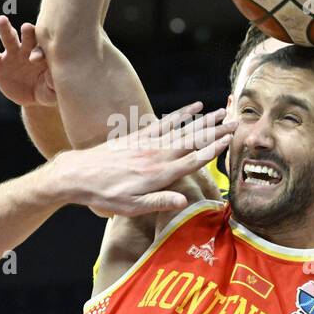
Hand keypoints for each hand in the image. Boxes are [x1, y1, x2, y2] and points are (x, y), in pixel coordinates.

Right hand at [0, 16, 57, 107]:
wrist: (33, 98)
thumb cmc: (47, 91)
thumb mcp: (52, 92)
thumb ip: (53, 85)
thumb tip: (53, 78)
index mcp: (43, 55)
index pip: (41, 49)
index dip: (39, 53)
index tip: (35, 59)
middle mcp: (27, 50)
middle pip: (27, 38)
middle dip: (27, 33)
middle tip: (26, 27)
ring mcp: (12, 55)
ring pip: (8, 39)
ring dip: (5, 29)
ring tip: (1, 20)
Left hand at [52, 102, 233, 216]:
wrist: (77, 174)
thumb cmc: (104, 195)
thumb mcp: (131, 207)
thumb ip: (159, 202)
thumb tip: (185, 201)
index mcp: (158, 175)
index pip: (192, 161)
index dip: (213, 151)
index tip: (230, 141)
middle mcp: (157, 155)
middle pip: (193, 141)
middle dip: (216, 132)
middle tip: (237, 123)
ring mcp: (149, 143)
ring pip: (183, 129)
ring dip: (205, 120)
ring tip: (223, 112)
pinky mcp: (139, 135)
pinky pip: (165, 122)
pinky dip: (182, 114)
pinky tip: (195, 106)